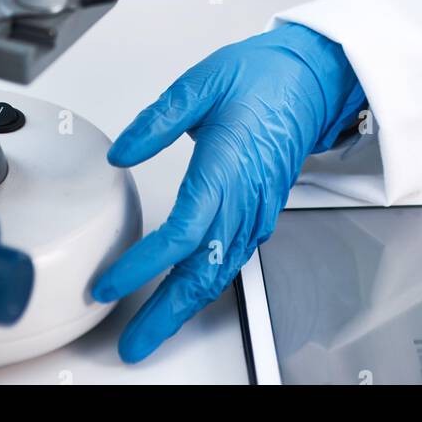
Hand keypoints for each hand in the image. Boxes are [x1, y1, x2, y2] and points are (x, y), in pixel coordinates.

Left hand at [91, 22, 365, 361]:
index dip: (143, 266)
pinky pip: (235, 258)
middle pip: (202, 270)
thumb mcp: (202, 82)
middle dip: (165, 313)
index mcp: (226, 167)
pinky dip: (209, 284)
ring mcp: (257, 209)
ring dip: (185, 307)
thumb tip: (122, 151)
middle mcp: (245, 197)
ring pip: (220, 271)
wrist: (311, 79)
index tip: (109, 284)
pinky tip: (190, 294)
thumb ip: (159, 120)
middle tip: (132, 344)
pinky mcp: (263, 210)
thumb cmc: (263, 77)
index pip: (181, 233)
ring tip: (152, 331)